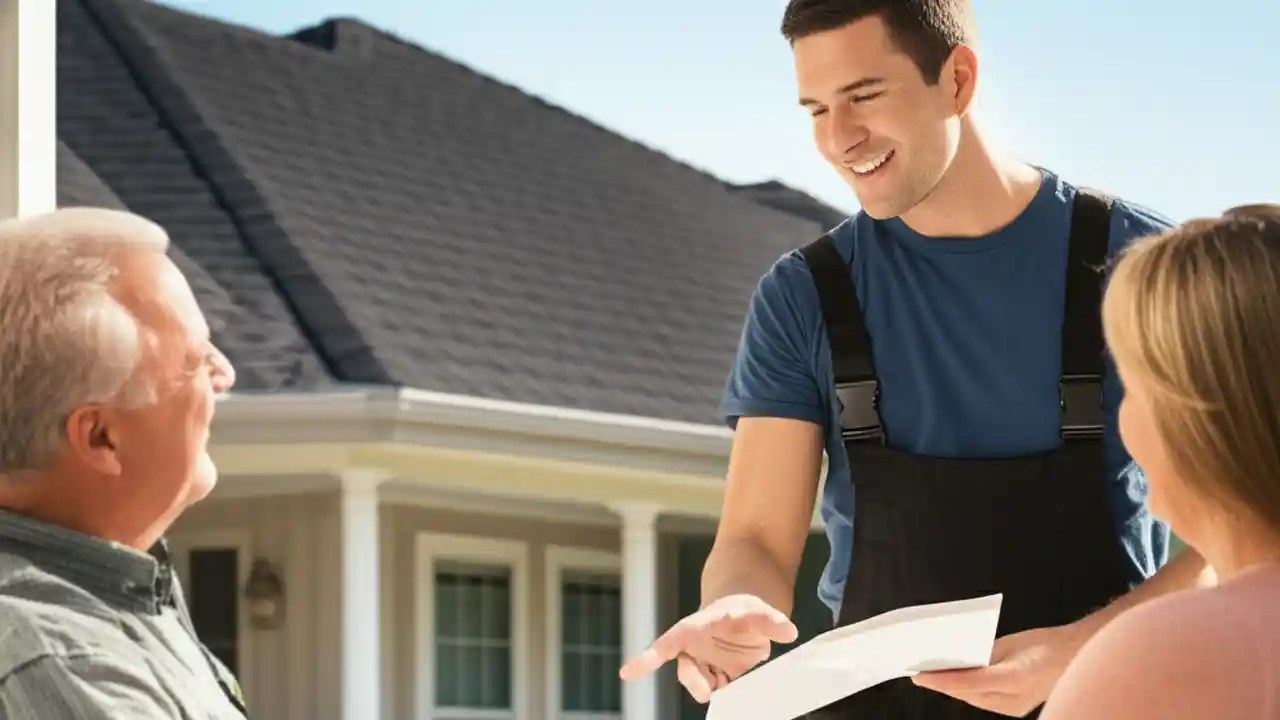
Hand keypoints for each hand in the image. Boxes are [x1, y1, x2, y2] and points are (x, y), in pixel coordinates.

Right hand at [618, 594, 798, 702]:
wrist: (748, 614)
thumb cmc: (744, 608)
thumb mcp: (758, 609)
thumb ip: (771, 620)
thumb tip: (789, 631)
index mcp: (695, 628)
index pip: (668, 643)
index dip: (647, 658)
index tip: (627, 672)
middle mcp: (696, 650)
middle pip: (687, 671)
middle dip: (694, 683)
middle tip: (709, 692)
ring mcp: (708, 665)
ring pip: (703, 684)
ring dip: (713, 689)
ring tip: (729, 686)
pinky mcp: (723, 677)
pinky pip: (721, 690)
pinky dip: (728, 695)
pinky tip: (738, 691)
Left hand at [910, 623, 1086, 716]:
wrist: (1075, 658)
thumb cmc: (1045, 646)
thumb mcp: (1008, 644)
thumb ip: (981, 653)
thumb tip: (956, 658)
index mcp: (1012, 678)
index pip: (967, 682)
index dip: (939, 679)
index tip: (918, 674)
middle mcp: (1013, 699)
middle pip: (966, 694)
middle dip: (941, 684)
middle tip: (918, 671)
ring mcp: (1014, 708)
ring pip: (973, 700)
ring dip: (952, 688)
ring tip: (930, 675)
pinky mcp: (1015, 709)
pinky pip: (983, 701)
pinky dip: (967, 690)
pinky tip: (954, 681)